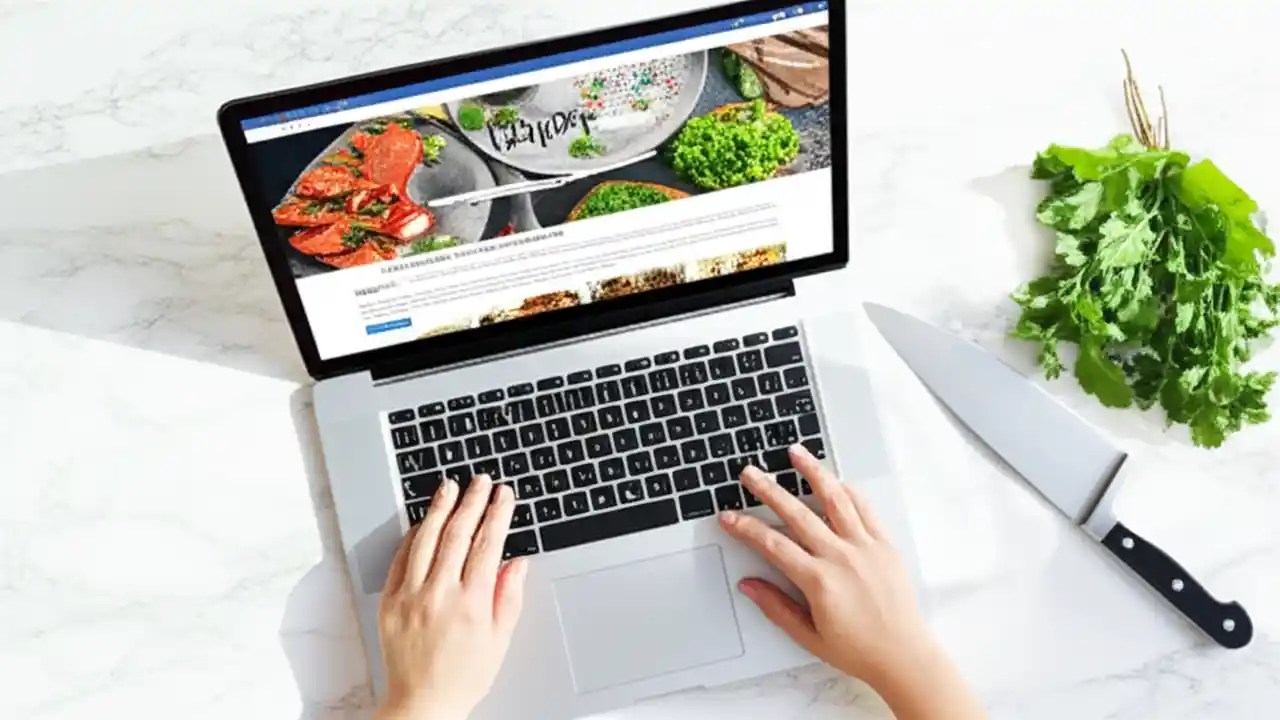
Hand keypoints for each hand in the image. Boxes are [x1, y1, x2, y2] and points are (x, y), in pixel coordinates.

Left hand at [374, 476, 526, 719]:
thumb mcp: (500, 640)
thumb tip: (517, 563)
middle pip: (457, 534)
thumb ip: (509, 597)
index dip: (497, 514)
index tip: (504, 495)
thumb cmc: (464, 677)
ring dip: (439, 509)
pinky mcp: (389, 602)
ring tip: (449, 487)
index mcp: (472, 604)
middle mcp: (439, 595)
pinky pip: (400, 559)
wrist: (423, 705)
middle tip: (480, 481)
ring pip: (425, 539)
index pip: (488, 545)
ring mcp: (410, 597)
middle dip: (472, 501)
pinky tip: (422, 521)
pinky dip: (412, 536)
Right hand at [719, 445, 984, 719]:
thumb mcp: (809, 635)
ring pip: (834, 499)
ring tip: (795, 453)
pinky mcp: (884, 545)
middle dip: (768, 490)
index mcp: (819, 581)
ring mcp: (865, 548)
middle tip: (750, 473)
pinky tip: (836, 479)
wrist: (904, 656)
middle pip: (796, 513)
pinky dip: (848, 490)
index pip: (772, 545)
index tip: (730, 517)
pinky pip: (864, 509)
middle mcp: (841, 558)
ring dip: (812, 472)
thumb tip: (749, 585)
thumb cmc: (860, 650)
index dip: (746, 528)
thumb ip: (776, 606)